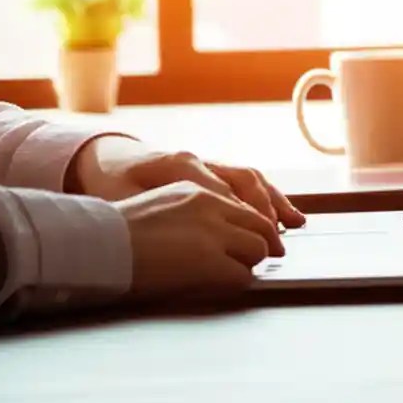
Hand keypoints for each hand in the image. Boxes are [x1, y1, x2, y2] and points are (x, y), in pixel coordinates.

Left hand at [68, 136, 305, 228]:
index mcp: (176, 164)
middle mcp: (199, 159)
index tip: (253, 243)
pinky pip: (249, 180)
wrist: (108, 159)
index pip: (217, 190)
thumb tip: (178, 237)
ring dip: (274, 202)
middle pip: (242, 180)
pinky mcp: (216, 170)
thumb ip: (150, 214)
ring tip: (294, 226)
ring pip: (251, 177)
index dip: (239, 216)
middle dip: (264, 212)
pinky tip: (288, 215)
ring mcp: (210, 162)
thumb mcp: (121, 201)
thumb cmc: (113, 185)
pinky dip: (271, 198)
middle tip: (276, 243)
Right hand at [118, 181, 282, 298]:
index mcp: (196, 189)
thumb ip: (190, 214)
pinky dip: (236, 283)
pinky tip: (220, 286)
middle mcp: (210, 205)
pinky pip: (243, 275)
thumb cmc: (113, 234)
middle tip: (254, 261)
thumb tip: (213, 236)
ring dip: (248, 264)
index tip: (252, 241)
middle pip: (260, 225)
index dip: (251, 227)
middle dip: (260, 245)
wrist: (94, 244)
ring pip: (258, 248)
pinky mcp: (209, 261)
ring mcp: (213, 233)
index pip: (244, 206)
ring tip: (231, 274)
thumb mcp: (158, 206)